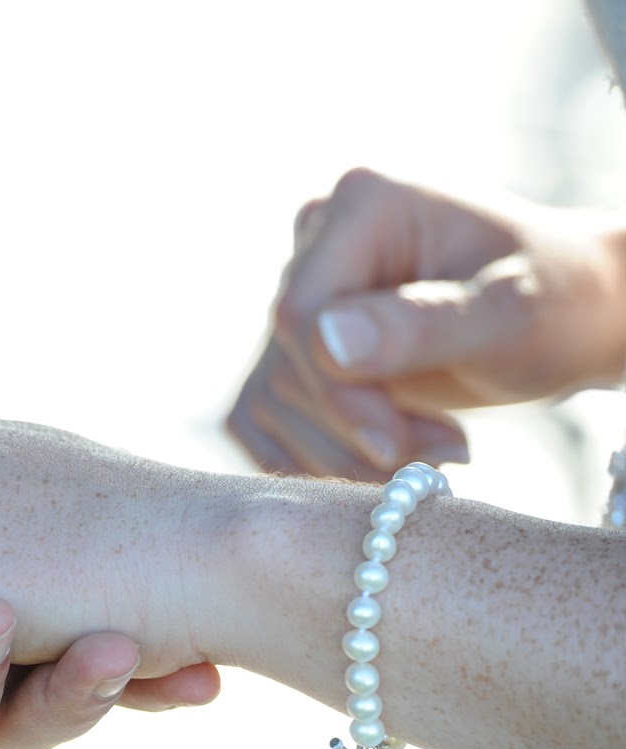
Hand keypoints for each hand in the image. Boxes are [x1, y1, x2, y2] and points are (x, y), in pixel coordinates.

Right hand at [229, 167, 625, 479]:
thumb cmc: (557, 300)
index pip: (302, 313)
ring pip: (271, 400)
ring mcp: (302, 295)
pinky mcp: (294, 347)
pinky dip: (319, 456)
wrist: (569, 313)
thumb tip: (325, 342)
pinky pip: (266, 420)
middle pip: (285, 364)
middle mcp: (316, 241)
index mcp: (360, 205)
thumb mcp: (510, 313)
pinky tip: (390, 457)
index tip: (393, 447)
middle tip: (444, 453)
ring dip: (343, 451)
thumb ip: (420, 325)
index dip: (337, 392)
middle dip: (355, 428)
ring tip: (436, 451)